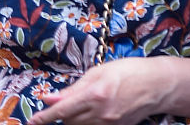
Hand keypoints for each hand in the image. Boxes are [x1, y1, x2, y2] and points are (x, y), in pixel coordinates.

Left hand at [27, 58, 169, 124]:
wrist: (156, 85)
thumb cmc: (129, 71)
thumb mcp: (100, 71)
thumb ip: (74, 87)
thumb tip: (49, 97)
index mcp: (96, 93)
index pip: (63, 110)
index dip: (45, 117)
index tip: (33, 121)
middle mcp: (100, 113)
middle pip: (69, 122)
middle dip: (61, 116)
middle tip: (67, 104)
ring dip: (73, 121)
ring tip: (81, 107)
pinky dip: (87, 124)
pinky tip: (91, 115)